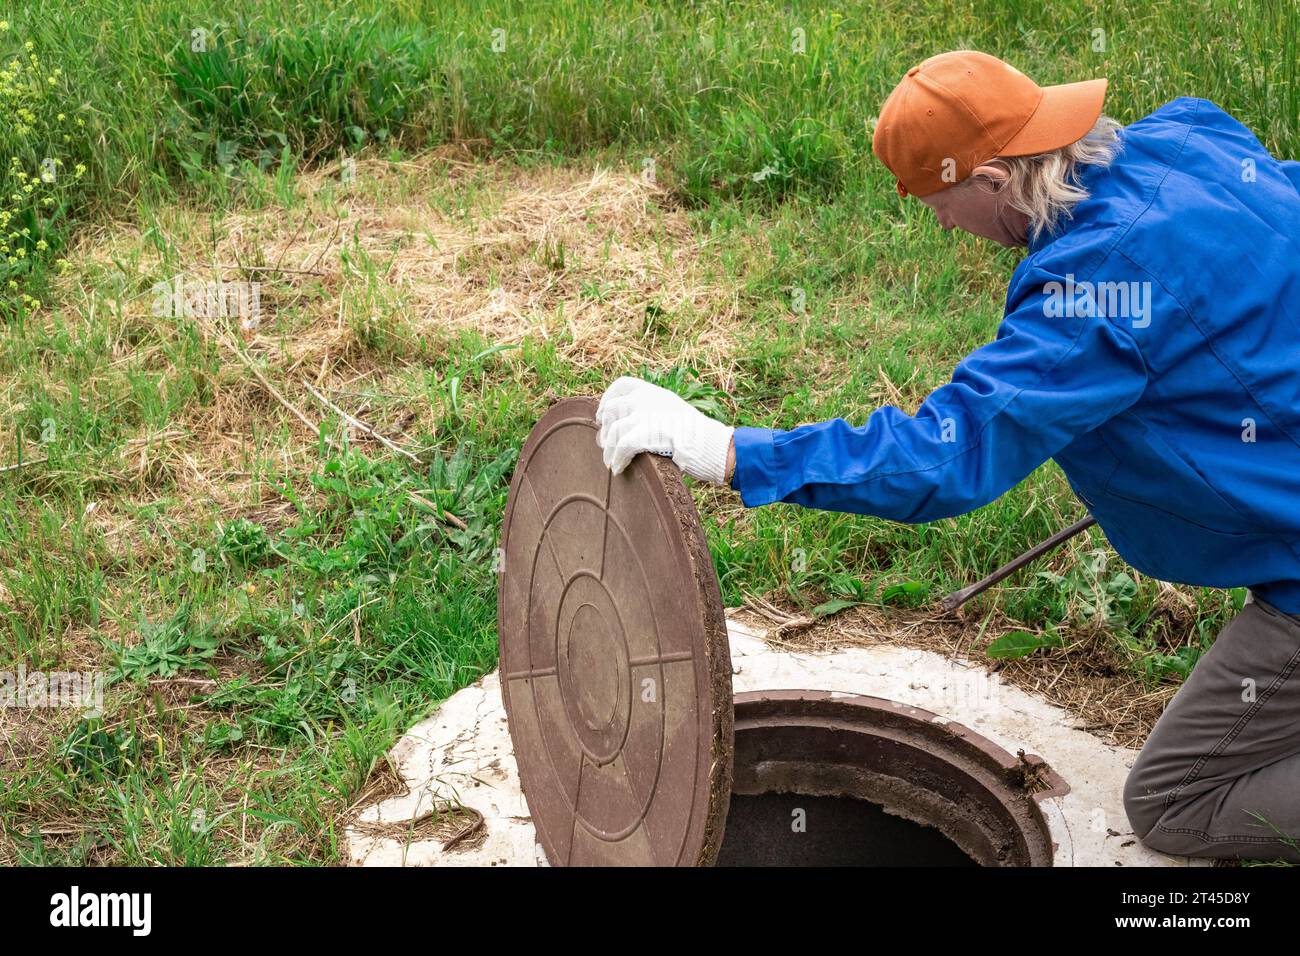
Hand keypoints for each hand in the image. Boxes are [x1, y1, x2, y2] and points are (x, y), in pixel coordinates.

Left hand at [595, 376, 734, 482]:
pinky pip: (621, 447)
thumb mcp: (673, 410)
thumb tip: (629, 422)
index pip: (622, 385)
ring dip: (609, 450)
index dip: (607, 399)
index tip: (603, 415)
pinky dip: (617, 459)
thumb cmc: (695, 433)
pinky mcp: (644, 434)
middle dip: (606, 428)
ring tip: (611, 462)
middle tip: (605, 444)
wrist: (710, 443)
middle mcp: (645, 398)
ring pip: (613, 431)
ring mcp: (644, 415)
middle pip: (612, 410)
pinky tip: (618, 468)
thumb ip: (653, 410)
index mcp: (653, 390)